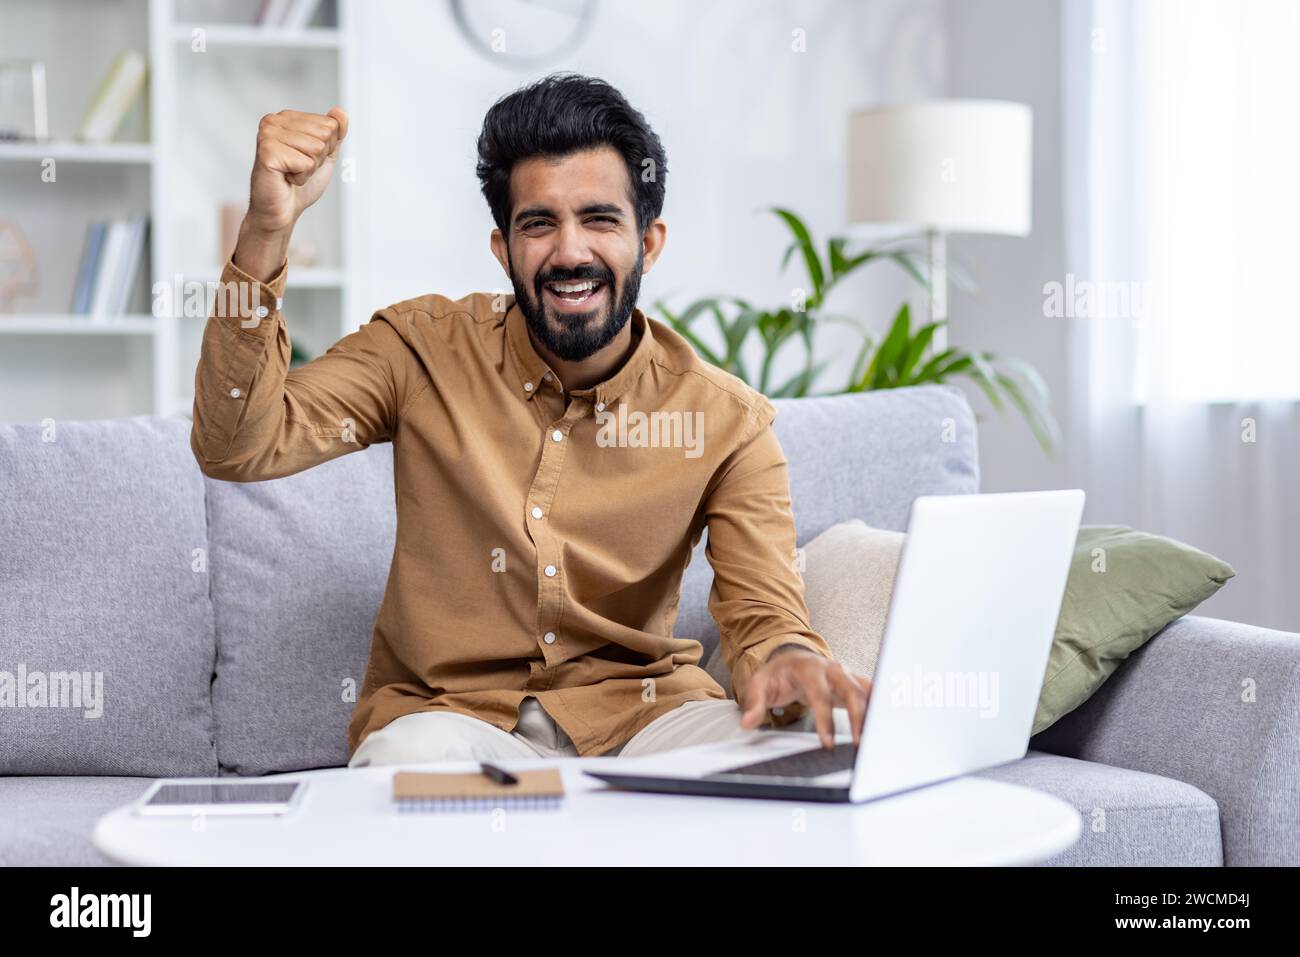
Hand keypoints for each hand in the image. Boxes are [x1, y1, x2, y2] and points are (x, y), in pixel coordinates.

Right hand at [234, 107, 347, 281]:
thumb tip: (340, 112)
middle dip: (318, 159)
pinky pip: (305, 163)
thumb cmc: (299, 184)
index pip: (330, 125)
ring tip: (290, 173)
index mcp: (286, 117)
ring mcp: (268, 134)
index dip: (325, 150)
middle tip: (297, 168)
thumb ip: (335, 133)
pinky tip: (285, 178)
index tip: (304, 159)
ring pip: (316, 148)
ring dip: (309, 169)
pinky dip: (301, 177)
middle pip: (325, 134)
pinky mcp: (267, 151)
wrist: (281, 211)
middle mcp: (274, 121)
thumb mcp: (325, 155)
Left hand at [739, 645, 872, 748]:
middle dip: (858, 717)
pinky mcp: (854, 682)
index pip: (820, 695)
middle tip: (858, 743)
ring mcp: (845, 674)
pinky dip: (880, 706)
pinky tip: (886, 725)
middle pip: (851, 691)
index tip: (827, 742)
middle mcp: (832, 669)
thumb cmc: (777, 674)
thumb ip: (755, 704)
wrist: (791, 657)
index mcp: (809, 669)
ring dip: (872, 714)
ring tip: (876, 739)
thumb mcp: (760, 684)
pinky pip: (872, 692)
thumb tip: (748, 723)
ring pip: (866, 692)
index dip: (825, 719)